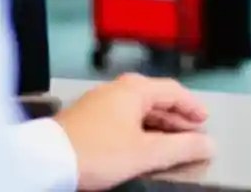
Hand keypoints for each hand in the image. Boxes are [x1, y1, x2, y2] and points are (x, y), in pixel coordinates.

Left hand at [53, 72, 213, 190]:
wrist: (45, 161)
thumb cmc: (91, 152)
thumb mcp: (146, 153)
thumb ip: (180, 148)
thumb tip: (205, 144)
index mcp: (133, 89)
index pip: (174, 91)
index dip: (192, 107)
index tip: (202, 119)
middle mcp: (115, 90)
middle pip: (155, 98)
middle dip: (175, 117)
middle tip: (190, 132)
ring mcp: (97, 102)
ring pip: (136, 109)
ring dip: (156, 124)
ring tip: (167, 141)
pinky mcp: (84, 118)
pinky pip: (120, 117)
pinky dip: (136, 128)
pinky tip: (138, 144)